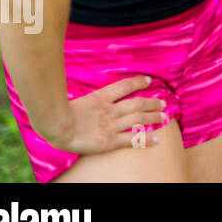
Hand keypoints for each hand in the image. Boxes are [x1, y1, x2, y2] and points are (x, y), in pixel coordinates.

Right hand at [38, 75, 168, 153]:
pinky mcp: (109, 141)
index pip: (123, 86)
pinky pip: (132, 139)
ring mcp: (110, 125)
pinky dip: (146, 139)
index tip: (148, 80)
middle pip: (136, 103)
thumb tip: (79, 93)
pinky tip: (157, 139)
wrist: (56, 127)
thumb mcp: (72, 100)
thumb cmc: (57, 115)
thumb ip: (83, 98)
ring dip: (153, 117)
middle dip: (151, 103)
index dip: (137, 82)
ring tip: (165, 117)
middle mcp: (109, 110)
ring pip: (138, 119)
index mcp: (100, 98)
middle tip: (163, 103)